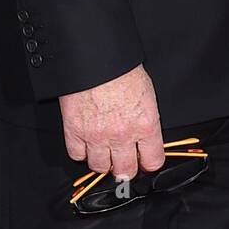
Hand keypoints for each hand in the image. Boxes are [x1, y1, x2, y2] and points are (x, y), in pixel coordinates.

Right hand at [59, 63, 164, 179]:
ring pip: (100, 168)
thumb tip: (146, 136)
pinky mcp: (75, 132)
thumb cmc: (122, 69)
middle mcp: (122, 135)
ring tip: (104, 149)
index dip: (149, 161)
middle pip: (125, 171)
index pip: (153, 161)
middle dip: (125, 167)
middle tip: (124, 159)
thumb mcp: (147, 92)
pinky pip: (77, 155)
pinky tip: (86, 142)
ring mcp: (97, 136)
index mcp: (145, 124)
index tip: (145, 159)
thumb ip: (146, 119)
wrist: (96, 57)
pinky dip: (81, 151)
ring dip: (102, 160)